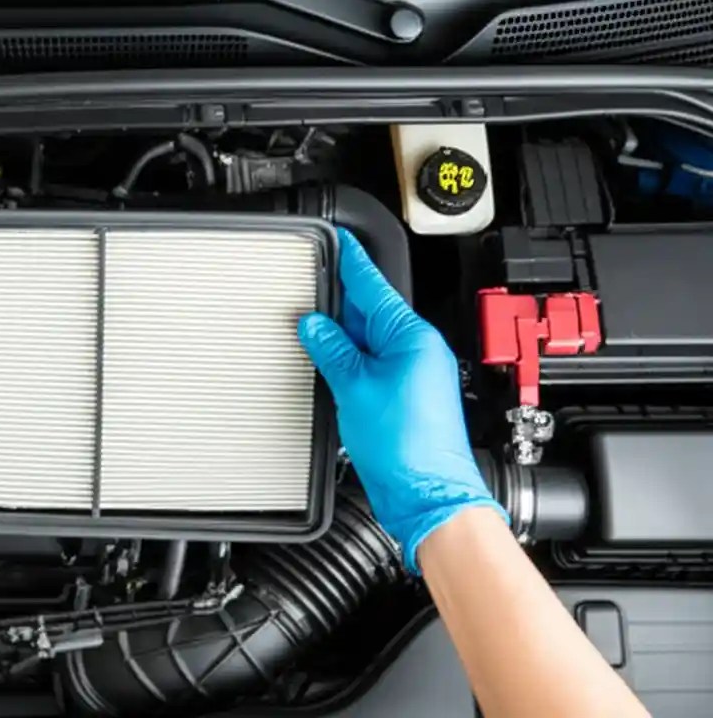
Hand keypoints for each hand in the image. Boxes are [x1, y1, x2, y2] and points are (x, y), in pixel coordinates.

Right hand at [298, 229, 505, 572]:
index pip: (375, 287)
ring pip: (371, 342)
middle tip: (310, 288)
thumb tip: (315, 325)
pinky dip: (351, 361)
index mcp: (412, 337)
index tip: (340, 242)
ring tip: (314, 330)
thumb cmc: (408, 448)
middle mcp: (419, 351)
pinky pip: (374, 366)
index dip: (352, 263)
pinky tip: (332, 365)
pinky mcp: (405, 398)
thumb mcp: (356, 389)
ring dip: (344, 337)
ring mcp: (414, 374)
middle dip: (341, 303)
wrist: (427, 495)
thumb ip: (333, 351)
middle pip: (373, 313)